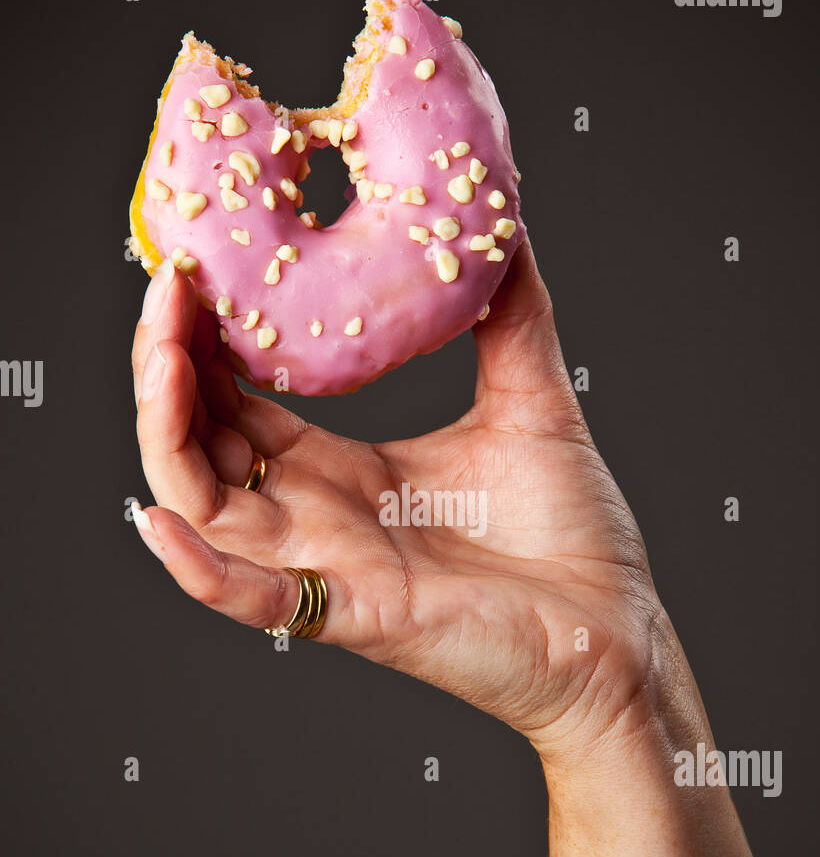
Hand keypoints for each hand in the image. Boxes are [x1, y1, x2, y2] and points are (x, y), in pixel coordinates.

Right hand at [131, 243, 679, 764]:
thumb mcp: (533, 404)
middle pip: (205, 446)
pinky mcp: (360, 617)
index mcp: (347, 471)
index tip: (194, 266)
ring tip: (161, 358)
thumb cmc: (573, 537)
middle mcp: (321, 518)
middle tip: (167, 286)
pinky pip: (256, 601)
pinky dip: (203, 570)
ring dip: (170, 437)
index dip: (207, 340)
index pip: (242, 402)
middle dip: (170, 367)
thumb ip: (509, 318)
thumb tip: (502, 223)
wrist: (620, 633)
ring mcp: (332, 568)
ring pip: (208, 509)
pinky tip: (162, 521)